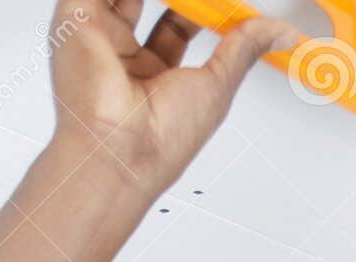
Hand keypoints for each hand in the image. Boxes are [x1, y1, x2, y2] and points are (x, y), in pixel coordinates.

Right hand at [50, 0, 296, 197]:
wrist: (122, 152)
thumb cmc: (160, 140)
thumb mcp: (218, 86)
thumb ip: (244, 48)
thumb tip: (280, 32)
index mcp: (152, 75)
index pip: (176, 22)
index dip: (201, 5)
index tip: (224, 2)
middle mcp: (123, 55)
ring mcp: (98, 35)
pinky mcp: (75, 18)